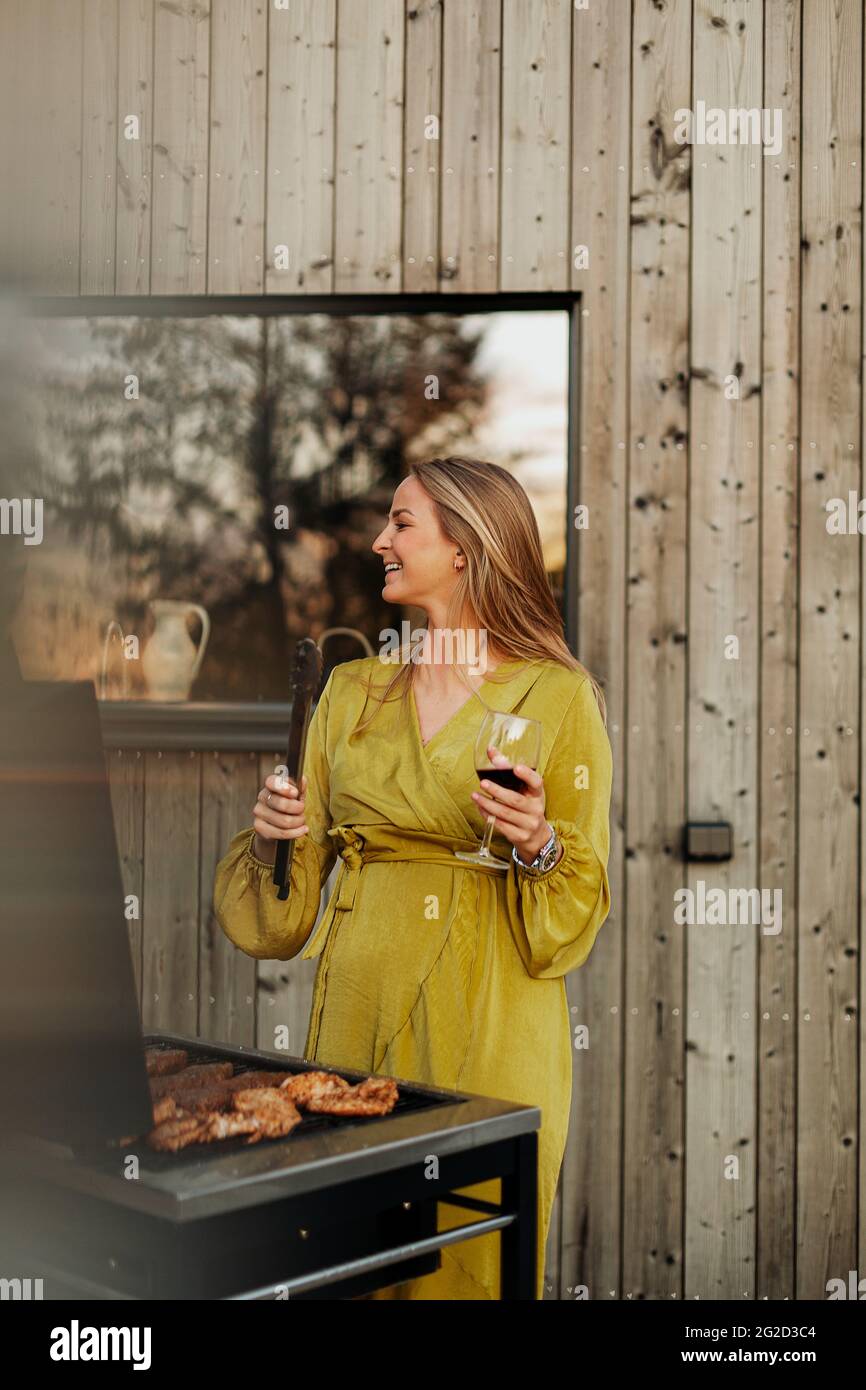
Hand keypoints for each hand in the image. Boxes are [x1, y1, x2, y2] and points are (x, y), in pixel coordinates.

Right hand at [252, 772, 308, 862]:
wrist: (275, 826)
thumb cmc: (288, 807)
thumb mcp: (296, 796)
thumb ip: (300, 787)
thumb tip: (303, 780)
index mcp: (270, 786)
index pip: (272, 781)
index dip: (284, 787)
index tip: (295, 793)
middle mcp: (262, 797)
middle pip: (282, 804)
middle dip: (298, 808)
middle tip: (302, 809)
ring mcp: (259, 812)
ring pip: (284, 820)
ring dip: (298, 822)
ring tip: (301, 820)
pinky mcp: (259, 827)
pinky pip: (281, 833)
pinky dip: (296, 832)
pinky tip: (303, 830)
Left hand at [470, 745, 556, 864]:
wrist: (536, 837)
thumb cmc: (526, 807)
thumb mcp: (524, 790)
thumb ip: (508, 771)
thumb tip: (491, 750)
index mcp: (537, 794)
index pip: (536, 782)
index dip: (527, 775)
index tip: (517, 767)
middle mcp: (536, 809)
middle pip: (515, 800)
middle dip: (497, 791)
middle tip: (483, 783)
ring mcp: (528, 824)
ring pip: (505, 813)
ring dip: (488, 804)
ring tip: (475, 796)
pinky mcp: (519, 836)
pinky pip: (500, 825)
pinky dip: (488, 815)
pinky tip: (480, 807)